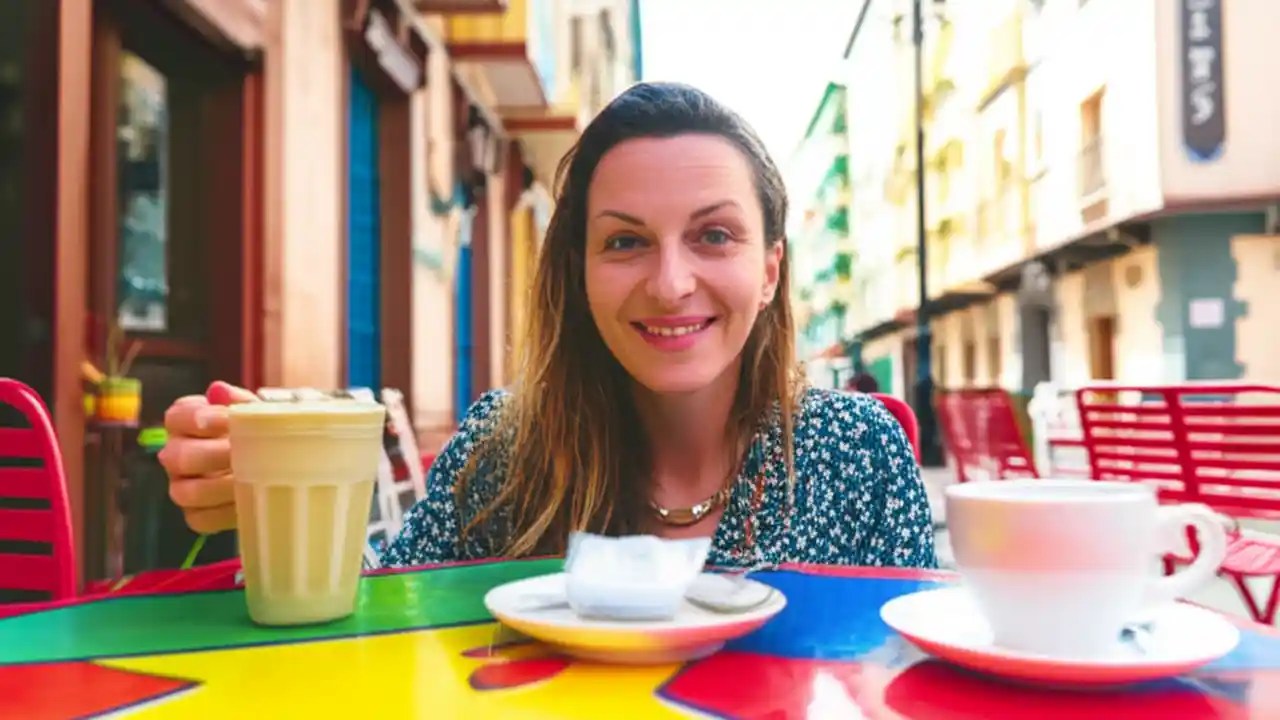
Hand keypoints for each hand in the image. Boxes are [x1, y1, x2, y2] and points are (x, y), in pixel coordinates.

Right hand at [158, 381, 257, 533]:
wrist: (280, 466)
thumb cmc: (262, 433)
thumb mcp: (257, 413)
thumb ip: (240, 402)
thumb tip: (220, 391)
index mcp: (185, 423)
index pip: (175, 417)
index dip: (198, 418)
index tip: (228, 420)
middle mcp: (176, 454)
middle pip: (177, 457)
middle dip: (212, 455)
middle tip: (241, 454)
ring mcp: (182, 485)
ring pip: (184, 492)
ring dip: (218, 486)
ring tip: (248, 479)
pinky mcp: (196, 514)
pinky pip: (199, 518)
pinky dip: (223, 512)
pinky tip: (246, 500)